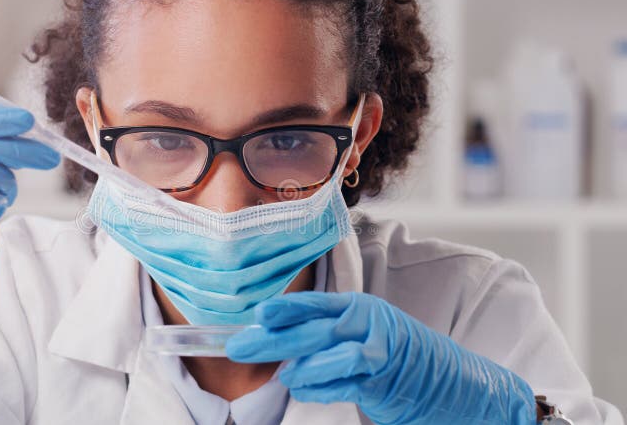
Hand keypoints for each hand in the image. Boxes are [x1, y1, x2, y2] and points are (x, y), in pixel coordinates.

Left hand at [226, 291, 536, 424]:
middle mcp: (366, 321)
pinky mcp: (385, 377)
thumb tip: (279, 347)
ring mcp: (377, 348)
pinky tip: (304, 389)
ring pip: (328, 354)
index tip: (256, 314)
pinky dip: (321, 387)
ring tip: (282, 375)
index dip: (284, 309)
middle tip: (238, 347)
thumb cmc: (397, 357)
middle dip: (270, 340)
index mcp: (357, 306)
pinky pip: (345, 381)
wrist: (453, 382)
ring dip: (300, 367)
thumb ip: (325, 338)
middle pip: (310, 329)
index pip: (313, 304)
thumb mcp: (361, 337)